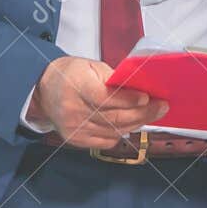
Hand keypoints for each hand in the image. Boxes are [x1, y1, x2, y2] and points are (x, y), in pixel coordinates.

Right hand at [29, 56, 167, 146]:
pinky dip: (122, 132)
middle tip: (161, 107)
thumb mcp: (92, 66)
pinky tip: (132, 123)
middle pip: (113, 117)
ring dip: (137, 123)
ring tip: (152, 114)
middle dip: (142, 113)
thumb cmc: (72, 75)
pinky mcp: (76, 140)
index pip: (104, 97)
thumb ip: (115, 78)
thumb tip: (140, 88)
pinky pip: (106, 141)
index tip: (146, 97)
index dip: (127, 100)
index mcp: (76, 86)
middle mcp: (73, 110)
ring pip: (113, 131)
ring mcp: (74, 128)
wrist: (44, 91)